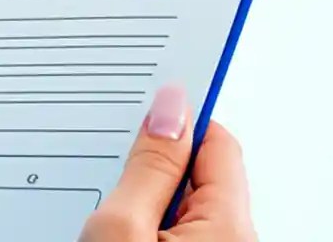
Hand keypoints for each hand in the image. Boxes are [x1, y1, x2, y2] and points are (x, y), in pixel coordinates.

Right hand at [79, 86, 255, 241]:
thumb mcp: (121, 228)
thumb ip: (148, 168)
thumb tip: (169, 109)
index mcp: (229, 226)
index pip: (216, 140)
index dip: (175, 118)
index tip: (137, 104)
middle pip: (198, 174)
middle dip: (153, 162)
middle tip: (107, 175)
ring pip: (180, 206)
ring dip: (143, 199)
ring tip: (102, 217)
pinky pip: (171, 232)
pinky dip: (142, 225)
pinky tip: (110, 236)